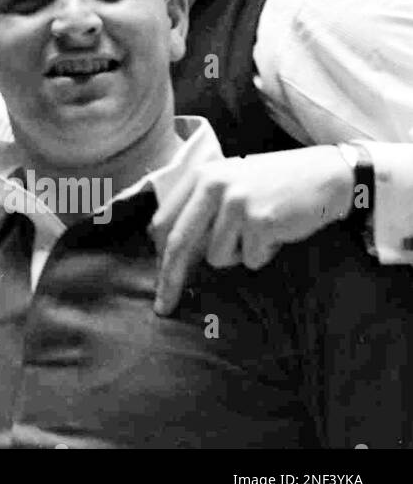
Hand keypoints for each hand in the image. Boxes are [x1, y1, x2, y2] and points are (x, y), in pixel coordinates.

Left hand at [150, 146, 355, 313]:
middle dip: (170, 279)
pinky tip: (278, 232)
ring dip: (240, 254)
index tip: (156, 279)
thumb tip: (169, 249)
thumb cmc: (275, 185)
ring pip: (218, 257)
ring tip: (260, 230)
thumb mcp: (231, 183)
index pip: (166, 220)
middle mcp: (214, 185)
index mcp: (202, 175)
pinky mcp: (260, 221)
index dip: (158, 253)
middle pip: (179, 243)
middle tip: (162, 308)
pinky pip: (250, 259)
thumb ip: (201, 208)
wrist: (326, 176)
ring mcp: (237, 203)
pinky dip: (264, 254)